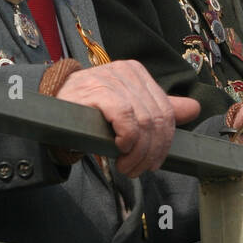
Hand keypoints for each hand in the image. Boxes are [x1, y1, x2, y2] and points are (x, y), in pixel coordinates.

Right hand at [56, 59, 200, 176]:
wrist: (49, 109)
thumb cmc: (88, 111)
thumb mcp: (126, 109)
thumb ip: (158, 109)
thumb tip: (194, 109)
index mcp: (138, 74)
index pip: (166, 111)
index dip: (164, 142)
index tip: (154, 163)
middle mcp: (128, 72)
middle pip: (157, 118)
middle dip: (151, 152)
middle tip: (138, 170)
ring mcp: (112, 79)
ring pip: (144, 121)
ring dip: (138, 153)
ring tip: (126, 167)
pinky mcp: (97, 91)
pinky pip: (125, 117)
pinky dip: (127, 139)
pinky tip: (119, 149)